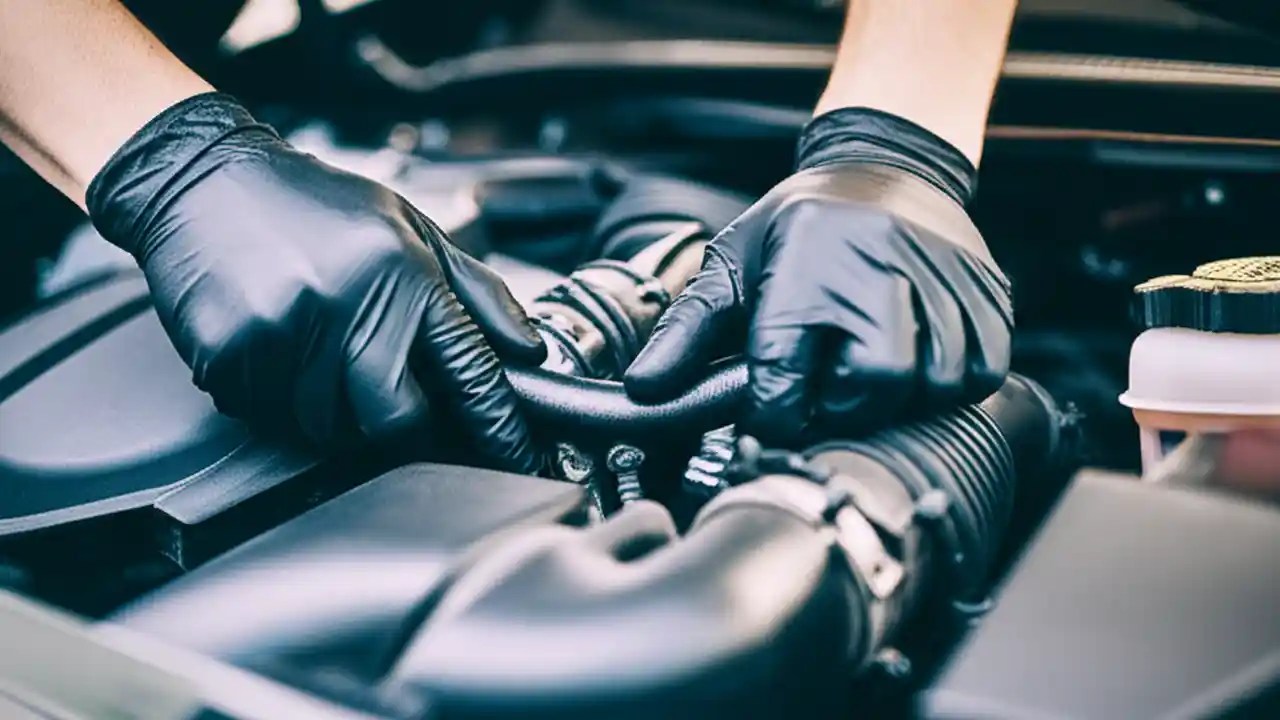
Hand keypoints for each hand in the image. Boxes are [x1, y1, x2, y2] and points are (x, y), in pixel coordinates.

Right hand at [87, 93, 545, 472]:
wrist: (201, 178)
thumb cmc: (313, 204)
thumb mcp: (410, 228)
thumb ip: (475, 291)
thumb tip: (527, 348)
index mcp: (404, 273)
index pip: (468, 369)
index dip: (497, 424)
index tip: (517, 455)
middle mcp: (348, 304)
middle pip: (395, 422)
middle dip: (403, 428)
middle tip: (390, 404)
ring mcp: (286, 332)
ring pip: (328, 427)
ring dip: (332, 409)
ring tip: (318, 348)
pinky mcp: (231, 353)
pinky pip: (269, 415)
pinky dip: (278, 397)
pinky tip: (275, 345)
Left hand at [626, 108, 1011, 445]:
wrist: (888, 165)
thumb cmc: (801, 226)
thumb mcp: (734, 265)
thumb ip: (687, 331)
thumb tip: (643, 390)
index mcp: (805, 272)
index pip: (787, 384)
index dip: (777, 412)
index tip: (777, 405)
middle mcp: (879, 270)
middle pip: (874, 387)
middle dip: (847, 405)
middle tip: (832, 386)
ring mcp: (943, 280)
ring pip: (936, 385)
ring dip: (903, 396)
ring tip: (874, 365)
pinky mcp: (988, 292)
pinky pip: (983, 371)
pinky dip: (953, 381)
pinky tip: (921, 357)